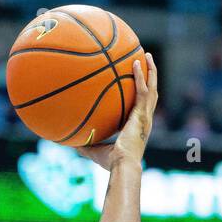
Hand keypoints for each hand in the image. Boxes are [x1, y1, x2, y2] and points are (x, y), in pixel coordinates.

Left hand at [78, 52, 157, 169]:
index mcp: (137, 126)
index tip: (136, 84)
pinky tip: (136, 63)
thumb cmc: (111, 163)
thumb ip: (85, 144)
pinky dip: (140, 76)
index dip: (141, 95)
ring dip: (150, 71)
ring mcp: (145, 116)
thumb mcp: (95, 151)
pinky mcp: (142, 114)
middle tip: (144, 62)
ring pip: (152, 87)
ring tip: (145, 55)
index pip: (141, 107)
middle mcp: (145, 119)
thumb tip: (69, 143)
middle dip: (149, 77)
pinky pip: (143, 90)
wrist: (122, 165)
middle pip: (151, 93)